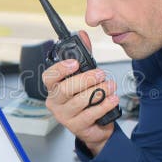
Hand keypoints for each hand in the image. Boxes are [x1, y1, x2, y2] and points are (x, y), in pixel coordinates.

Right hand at [42, 31, 117, 154]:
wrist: (96, 126)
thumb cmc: (87, 98)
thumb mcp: (85, 75)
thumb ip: (84, 55)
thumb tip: (82, 34)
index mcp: (54, 87)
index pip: (49, 77)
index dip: (60, 69)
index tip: (75, 63)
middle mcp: (55, 101)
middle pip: (65, 89)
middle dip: (86, 79)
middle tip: (101, 74)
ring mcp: (64, 115)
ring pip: (79, 101)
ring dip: (99, 91)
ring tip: (110, 86)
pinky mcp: (76, 126)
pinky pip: (89, 114)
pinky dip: (103, 105)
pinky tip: (112, 99)